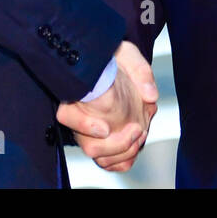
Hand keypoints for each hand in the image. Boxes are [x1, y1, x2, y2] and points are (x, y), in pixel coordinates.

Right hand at [55, 41, 158, 171]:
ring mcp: (89, 132)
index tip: (105, 128)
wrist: (116, 68)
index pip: (67, 116)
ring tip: (140, 133)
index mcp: (78, 93)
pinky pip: (108, 162)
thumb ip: (139, 70)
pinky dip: (124, 159)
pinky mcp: (101, 141)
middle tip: (137, 129)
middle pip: (88, 145)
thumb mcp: (127, 55)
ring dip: (125, 151)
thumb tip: (150, 94)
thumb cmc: (116, 60)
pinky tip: (136, 143)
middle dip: (117, 144)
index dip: (84, 126)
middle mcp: (80, 117)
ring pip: (99, 156)